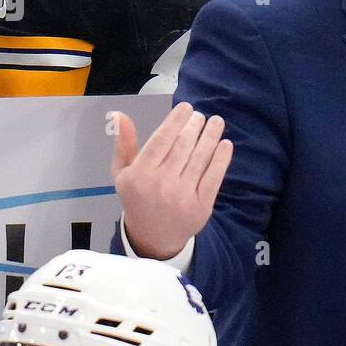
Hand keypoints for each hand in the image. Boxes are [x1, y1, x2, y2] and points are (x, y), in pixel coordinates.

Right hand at [111, 103, 233, 260]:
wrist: (153, 237)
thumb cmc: (137, 198)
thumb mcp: (122, 173)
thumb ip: (123, 144)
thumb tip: (119, 114)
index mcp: (141, 174)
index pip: (161, 140)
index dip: (176, 121)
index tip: (187, 107)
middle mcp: (161, 184)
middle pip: (183, 146)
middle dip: (194, 126)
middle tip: (201, 115)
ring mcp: (183, 196)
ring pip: (200, 159)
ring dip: (210, 136)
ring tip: (216, 122)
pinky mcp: (201, 206)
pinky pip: (214, 177)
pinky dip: (221, 159)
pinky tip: (225, 144)